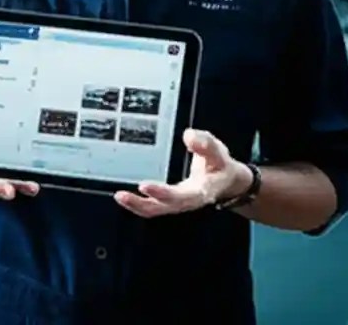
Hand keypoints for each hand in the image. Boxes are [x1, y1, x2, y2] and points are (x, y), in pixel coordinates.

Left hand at [115, 128, 252, 217]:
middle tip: (123, 195)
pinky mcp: (172, 202)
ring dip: (137, 206)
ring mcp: (180, 203)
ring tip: (120, 197)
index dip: (163, 193)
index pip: (182, 195)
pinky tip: (124, 198)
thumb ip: (205, 143)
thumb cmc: (220, 164)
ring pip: (157, 210)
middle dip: (144, 202)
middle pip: (165, 206)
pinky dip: (139, 205)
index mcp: (203, 190)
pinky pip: (154, 207)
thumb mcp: (217, 150)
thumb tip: (189, 136)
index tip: (144, 186)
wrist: (228, 180)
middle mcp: (190, 200)